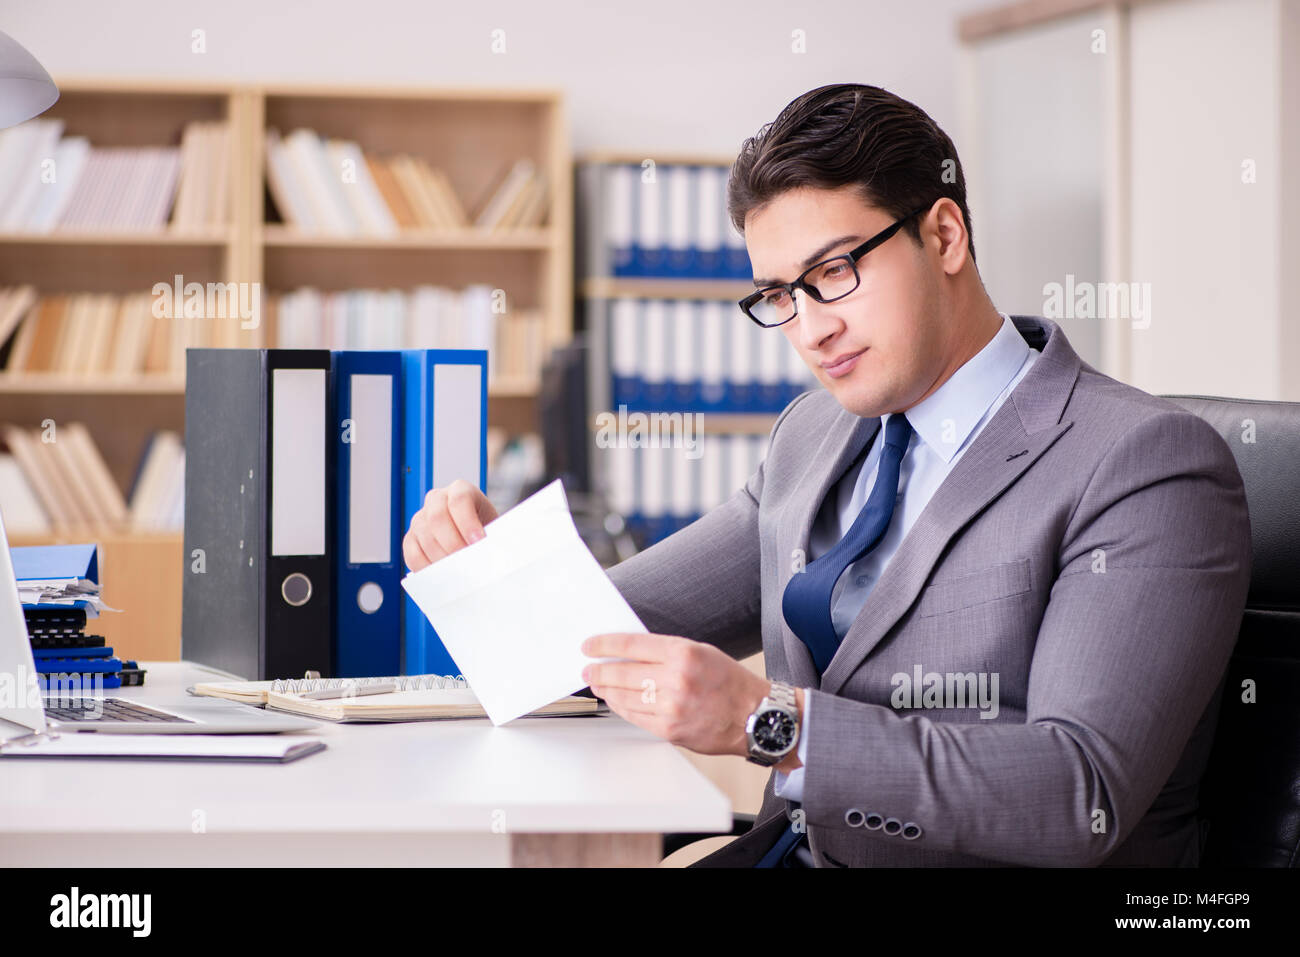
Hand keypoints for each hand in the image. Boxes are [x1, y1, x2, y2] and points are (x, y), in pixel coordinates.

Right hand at [402, 478, 498, 570]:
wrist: (476, 538)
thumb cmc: (486, 529)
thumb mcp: (494, 525)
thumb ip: (491, 534)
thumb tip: (488, 552)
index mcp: (460, 489)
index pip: (459, 500)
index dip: (468, 522)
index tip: (478, 541)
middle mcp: (437, 500)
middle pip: (437, 518)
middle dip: (453, 544)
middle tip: (467, 561)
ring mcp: (421, 518)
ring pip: (425, 537)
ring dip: (442, 558)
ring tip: (458, 570)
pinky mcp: (411, 538)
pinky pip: (413, 554)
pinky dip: (427, 567)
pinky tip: (441, 573)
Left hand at [581, 632, 801, 768]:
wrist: (755, 716)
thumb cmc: (731, 683)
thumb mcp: (701, 652)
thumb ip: (666, 651)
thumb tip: (630, 653)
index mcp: (684, 653)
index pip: (632, 645)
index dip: (605, 644)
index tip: (591, 645)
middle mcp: (676, 679)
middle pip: (622, 672)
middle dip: (599, 670)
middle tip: (588, 668)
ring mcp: (671, 707)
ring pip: (625, 696)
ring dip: (606, 690)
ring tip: (598, 684)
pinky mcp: (669, 729)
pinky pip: (635, 717)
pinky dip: (621, 707)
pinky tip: (616, 701)